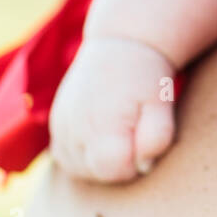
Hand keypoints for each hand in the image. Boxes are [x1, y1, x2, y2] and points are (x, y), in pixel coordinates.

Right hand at [49, 36, 177, 182]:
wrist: (121, 43)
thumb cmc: (145, 75)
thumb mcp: (161, 101)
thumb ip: (157, 137)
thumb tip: (144, 166)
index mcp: (102, 123)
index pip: (114, 171)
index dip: (136, 164)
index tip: (145, 140)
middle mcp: (74, 127)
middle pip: (97, 173)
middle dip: (120, 164)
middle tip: (134, 131)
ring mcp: (60, 126)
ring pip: (79, 169)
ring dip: (100, 162)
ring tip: (118, 132)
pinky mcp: (55, 124)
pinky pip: (65, 158)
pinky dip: (83, 156)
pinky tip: (101, 137)